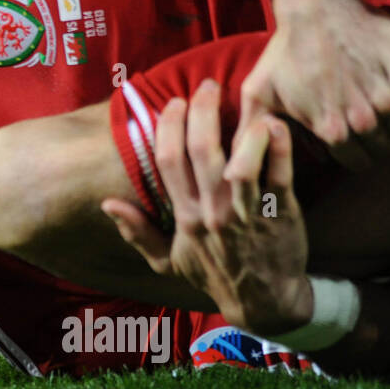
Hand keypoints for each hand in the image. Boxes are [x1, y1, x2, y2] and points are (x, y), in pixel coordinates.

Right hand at [101, 80, 313, 336]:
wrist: (264, 301)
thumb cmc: (215, 275)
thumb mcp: (167, 261)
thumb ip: (137, 232)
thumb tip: (107, 203)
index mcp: (184, 217)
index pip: (168, 161)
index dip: (168, 126)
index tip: (173, 103)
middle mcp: (212, 211)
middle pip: (202, 151)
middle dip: (201, 111)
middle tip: (207, 88)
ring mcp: (247, 212)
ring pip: (240, 161)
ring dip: (240, 124)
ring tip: (243, 96)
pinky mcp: (281, 212)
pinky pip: (279, 174)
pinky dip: (277, 146)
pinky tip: (274, 123)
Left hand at [238, 0, 389, 170]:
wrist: (318, 7)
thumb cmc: (285, 52)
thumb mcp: (258, 93)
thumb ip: (251, 135)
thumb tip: (232, 174)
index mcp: (330, 129)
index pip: (357, 164)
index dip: (354, 153)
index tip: (350, 140)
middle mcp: (363, 118)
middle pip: (384, 150)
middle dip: (376, 142)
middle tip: (367, 123)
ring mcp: (388, 96)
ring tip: (382, 110)